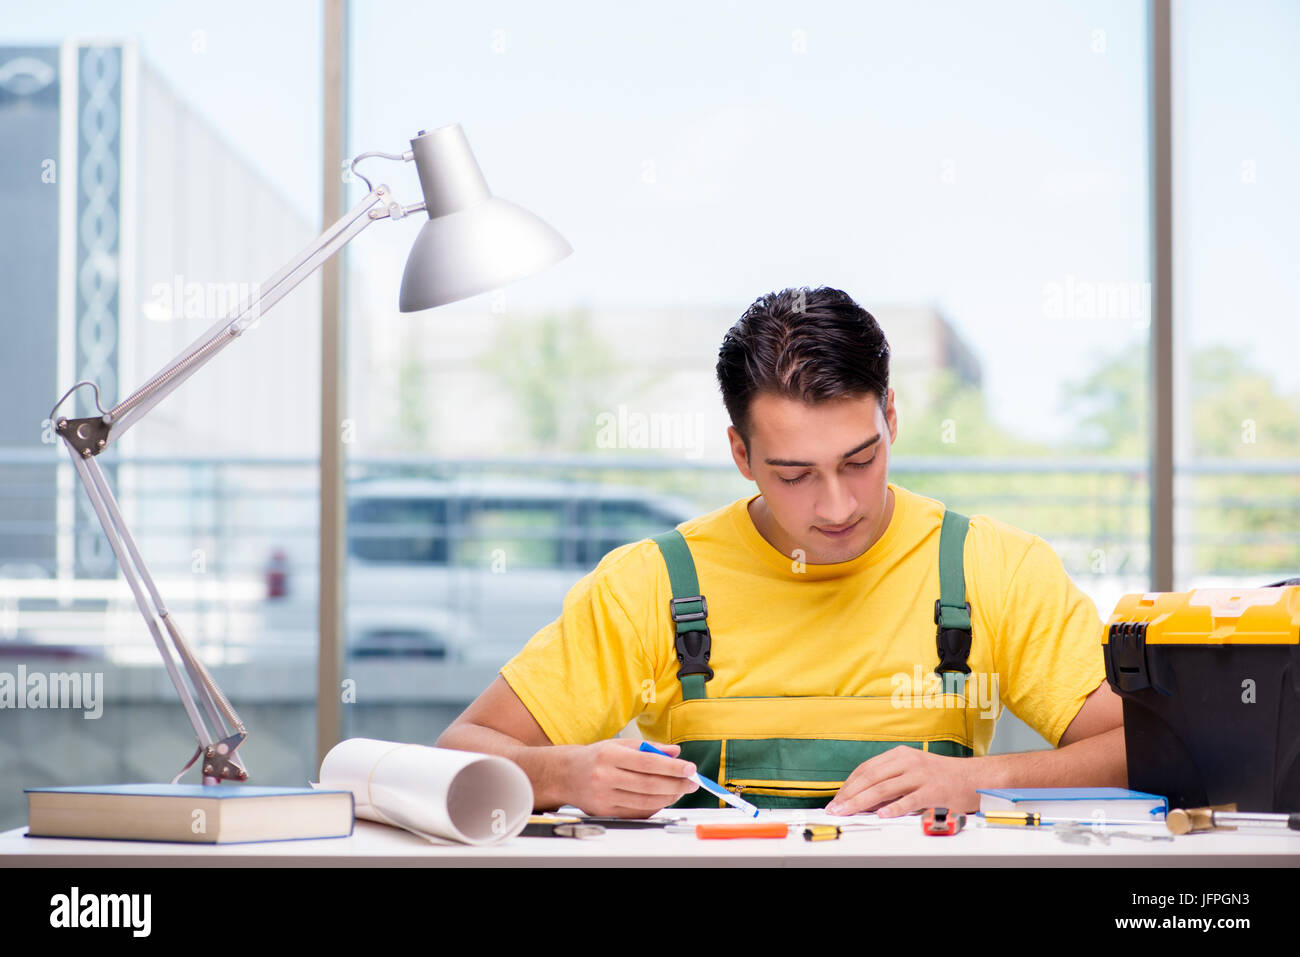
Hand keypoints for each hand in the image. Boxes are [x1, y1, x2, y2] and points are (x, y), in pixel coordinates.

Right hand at [563, 738, 698, 817]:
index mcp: (610, 755)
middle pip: (648, 784)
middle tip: (691, 783)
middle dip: (675, 784)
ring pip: (644, 801)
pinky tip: (663, 800)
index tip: (690, 769)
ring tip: (680, 791)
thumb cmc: (596, 757)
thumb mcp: (619, 744)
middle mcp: (605, 776)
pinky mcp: (605, 812)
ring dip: (668, 797)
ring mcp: (604, 796)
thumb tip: (675, 752)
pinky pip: (636, 812)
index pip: (648, 762)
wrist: (565, 774)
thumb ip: (648, 747)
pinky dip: (654, 807)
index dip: (672, 767)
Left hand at [824, 745, 978, 817]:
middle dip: (850, 795)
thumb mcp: (913, 770)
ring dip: (862, 802)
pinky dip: (894, 808)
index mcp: (900, 755)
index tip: (838, 798)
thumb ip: (891, 780)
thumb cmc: (942, 776)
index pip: (867, 769)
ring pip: (884, 788)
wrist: (975, 777)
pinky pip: (909, 800)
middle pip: (871, 778)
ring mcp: (921, 775)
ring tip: (849, 812)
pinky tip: (882, 815)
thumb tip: (865, 798)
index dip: (849, 784)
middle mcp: (908, 762)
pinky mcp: (933, 790)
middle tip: (836, 808)